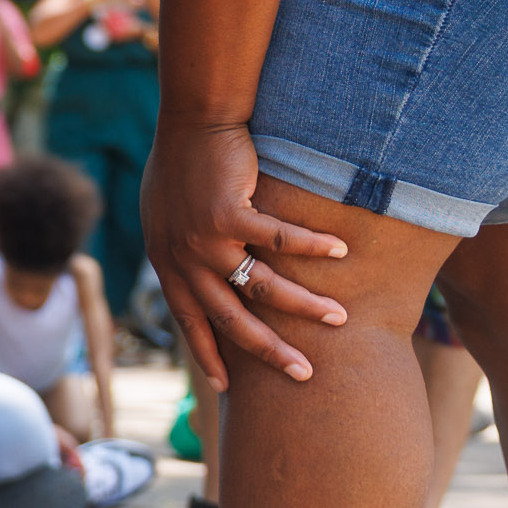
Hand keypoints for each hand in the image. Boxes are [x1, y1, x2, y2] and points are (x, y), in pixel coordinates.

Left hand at [142, 122, 347, 389]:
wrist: (190, 119)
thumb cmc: (182, 160)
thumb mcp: (166, 213)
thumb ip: (180, 246)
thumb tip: (197, 270)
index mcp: (167, 261)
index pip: (189, 320)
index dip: (209, 354)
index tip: (226, 389)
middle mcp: (182, 258)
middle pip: (230, 319)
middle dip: (269, 352)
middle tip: (302, 374)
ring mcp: (204, 239)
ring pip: (262, 287)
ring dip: (304, 304)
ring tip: (338, 318)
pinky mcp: (229, 214)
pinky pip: (279, 241)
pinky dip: (313, 246)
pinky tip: (341, 251)